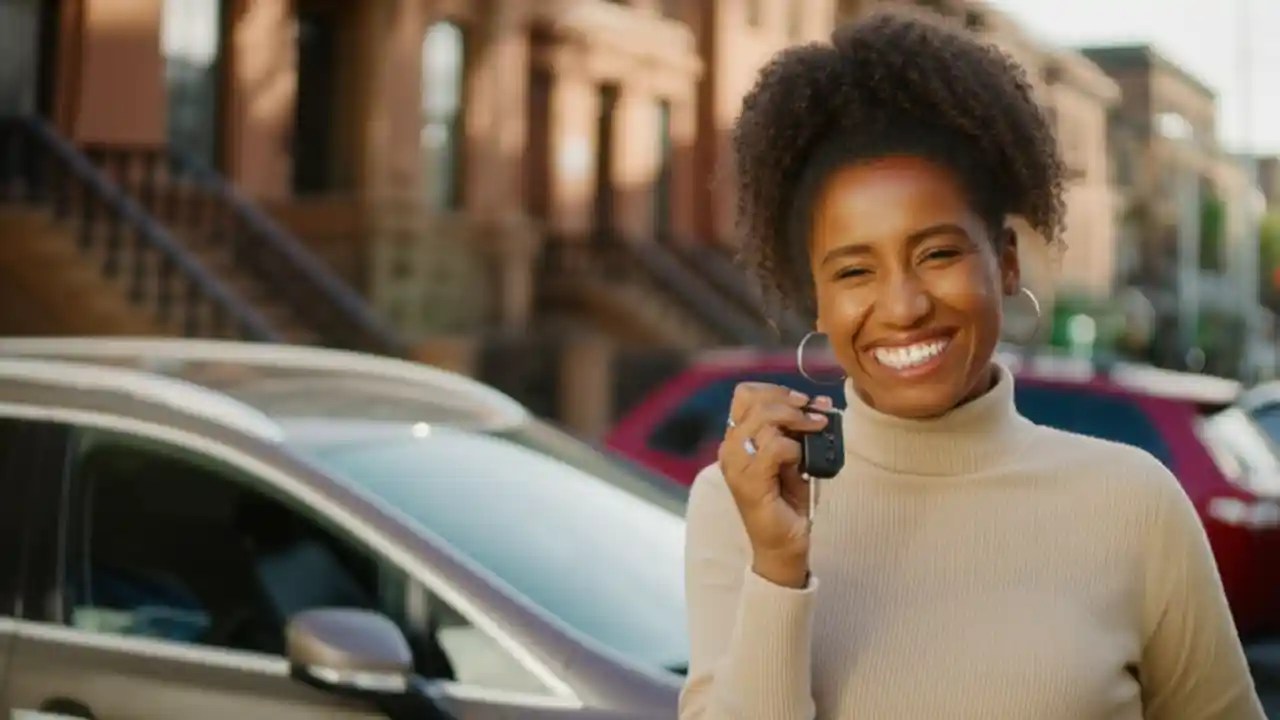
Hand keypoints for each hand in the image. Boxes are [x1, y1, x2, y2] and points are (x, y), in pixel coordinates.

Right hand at [718, 383, 833, 587]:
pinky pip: (773, 447)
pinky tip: (802, 461)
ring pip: (763, 420)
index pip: (745, 394)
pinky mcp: (749, 481)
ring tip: (817, 430)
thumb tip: (818, 404)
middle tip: (817, 414)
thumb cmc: (788, 501)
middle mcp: (730, 448)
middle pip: (754, 401)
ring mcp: (736, 465)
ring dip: (797, 421)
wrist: (784, 544)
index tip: (804, 401)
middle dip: (791, 402)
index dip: (776, 391)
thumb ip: (794, 430)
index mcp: (737, 438)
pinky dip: (794, 448)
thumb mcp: (792, 456)